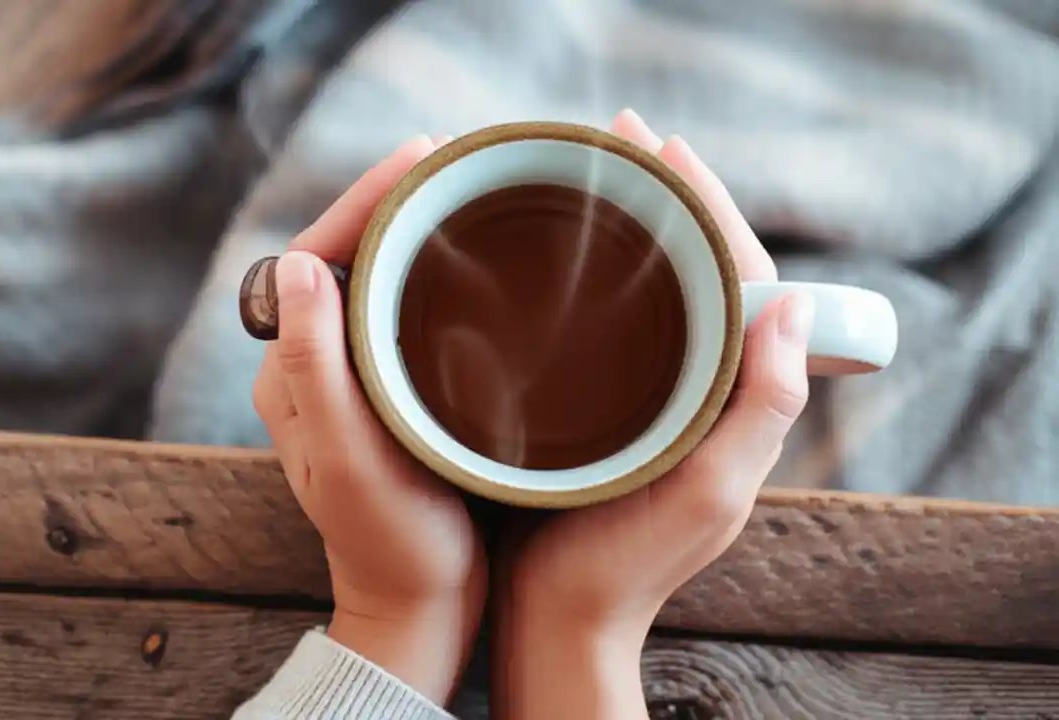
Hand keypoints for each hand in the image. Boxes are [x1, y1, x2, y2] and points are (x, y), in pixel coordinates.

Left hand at [252, 135, 482, 704]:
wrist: (420, 608)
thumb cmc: (391, 542)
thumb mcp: (354, 457)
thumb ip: (319, 367)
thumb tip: (299, 264)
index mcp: (293, 374)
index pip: (314, 258)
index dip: (362, 200)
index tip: (419, 156)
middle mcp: (316, 368)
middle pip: (346, 258)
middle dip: (390, 202)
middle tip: (449, 159)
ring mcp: (355, 381)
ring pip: (378, 281)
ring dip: (414, 232)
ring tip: (463, 190)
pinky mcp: (393, 395)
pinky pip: (407, 313)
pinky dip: (436, 274)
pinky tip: (476, 262)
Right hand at [493, 110, 812, 718]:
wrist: (557, 615)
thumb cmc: (625, 563)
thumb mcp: (709, 492)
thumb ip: (763, 408)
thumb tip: (800, 305)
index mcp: (734, 398)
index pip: (742, 277)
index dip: (711, 207)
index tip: (667, 151)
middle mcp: (700, 386)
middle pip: (702, 268)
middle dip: (671, 197)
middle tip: (624, 138)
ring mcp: (653, 392)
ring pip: (662, 287)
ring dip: (640, 223)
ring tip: (603, 170)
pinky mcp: (608, 402)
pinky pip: (623, 320)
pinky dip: (608, 270)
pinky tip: (575, 246)